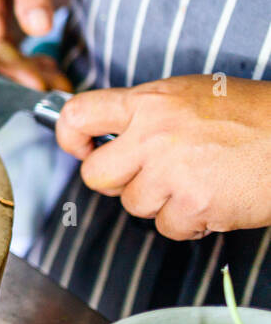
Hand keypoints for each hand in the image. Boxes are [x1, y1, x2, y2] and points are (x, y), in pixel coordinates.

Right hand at [0, 0, 70, 92]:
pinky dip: (26, 54)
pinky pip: (6, 41)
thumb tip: (39, 31)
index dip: (16, 69)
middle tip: (57, 92)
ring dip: (27, 68)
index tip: (41, 87)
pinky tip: (49, 63)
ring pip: (0, 51)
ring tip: (58, 82)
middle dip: (23, 75)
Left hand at [57, 75, 270, 239]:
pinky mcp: (194, 205)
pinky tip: (210, 201)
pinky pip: (167, 227)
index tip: (81, 147)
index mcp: (150, 102)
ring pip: (134, 205)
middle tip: (142, 175)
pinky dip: (187, 222)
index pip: (78, 115)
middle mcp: (153, 136)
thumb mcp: (192, 96)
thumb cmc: (255, 117)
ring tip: (194, 181)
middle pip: (95, 175)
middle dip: (114, 182)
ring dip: (159, 201)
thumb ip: (148, 113)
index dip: (70, 137)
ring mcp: (172, 172)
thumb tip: (112, 134)